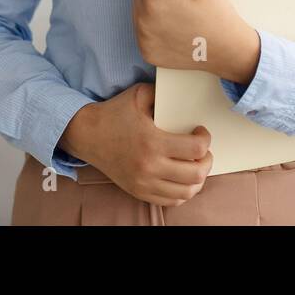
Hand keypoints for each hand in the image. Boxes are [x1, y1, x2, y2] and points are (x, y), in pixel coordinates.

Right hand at [62, 82, 212, 205]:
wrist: (86, 135)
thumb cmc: (114, 113)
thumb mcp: (139, 94)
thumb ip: (163, 93)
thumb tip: (183, 97)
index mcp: (152, 142)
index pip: (196, 149)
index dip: (205, 139)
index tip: (201, 132)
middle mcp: (150, 167)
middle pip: (196, 174)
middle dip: (207, 161)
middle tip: (203, 151)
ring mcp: (144, 183)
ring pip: (186, 192)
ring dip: (197, 179)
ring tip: (195, 165)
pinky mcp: (138, 192)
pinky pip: (170, 201)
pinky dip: (182, 192)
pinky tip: (181, 178)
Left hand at [133, 0, 260, 83]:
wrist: (229, 51)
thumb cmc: (217, 15)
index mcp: (153, 2)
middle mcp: (142, 23)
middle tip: (184, 0)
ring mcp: (143, 40)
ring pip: (140, 7)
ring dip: (154, 5)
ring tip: (180, 14)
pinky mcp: (146, 52)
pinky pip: (142, 27)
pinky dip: (154, 24)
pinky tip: (174, 28)